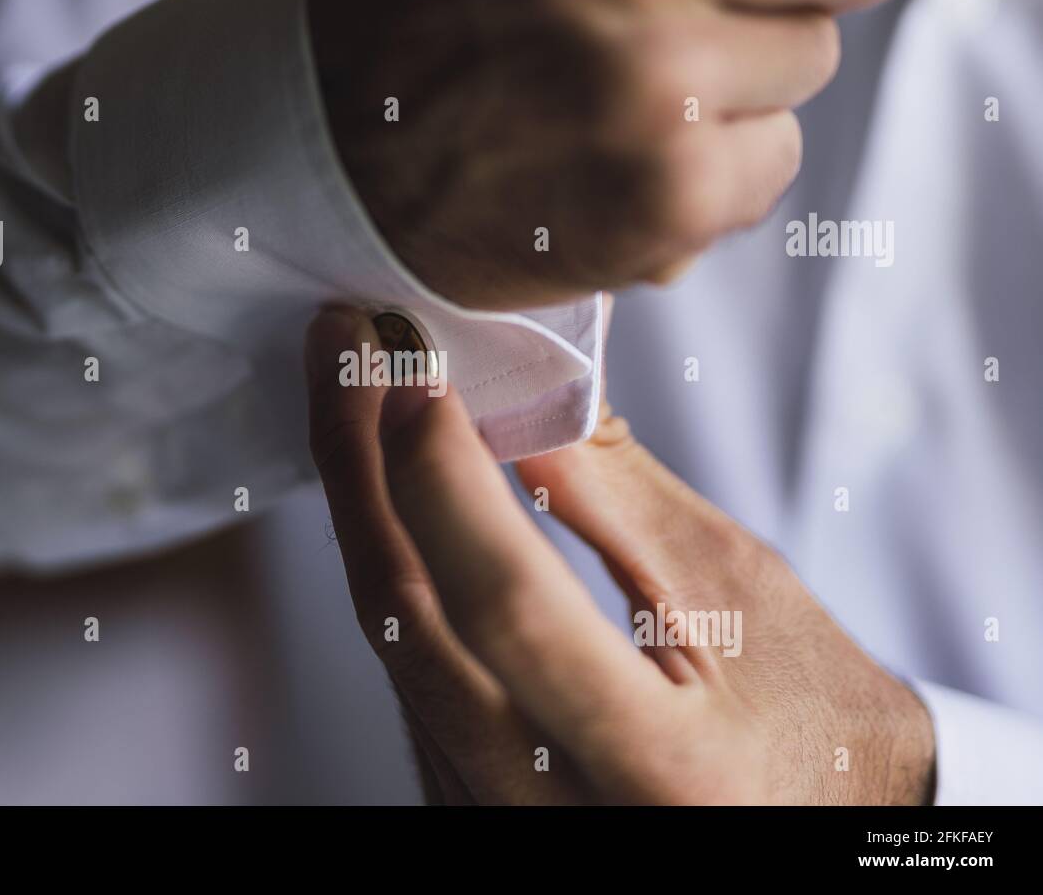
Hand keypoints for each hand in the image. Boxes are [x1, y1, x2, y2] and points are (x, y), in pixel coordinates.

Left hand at [305, 307, 935, 803]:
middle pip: (410, 625)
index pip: (510, 610)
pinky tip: (380, 487)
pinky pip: (402, 666)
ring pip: (391, 643)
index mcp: (658, 768)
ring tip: (355, 397)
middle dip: (360, 468)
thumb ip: (615, 496)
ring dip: (361, 505)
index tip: (414, 371)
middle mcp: (556, 812)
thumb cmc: (814, 712)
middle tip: (345, 354)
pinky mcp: (466, 800)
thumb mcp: (738, 591)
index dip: (445, 478)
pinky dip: (389, 561)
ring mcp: (494, 818)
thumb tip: (511, 394)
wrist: (826, 808)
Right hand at [308, 0, 915, 308]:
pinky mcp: (659, 208)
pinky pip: (767, 173)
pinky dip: (716, 174)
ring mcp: (657, 104)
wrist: (317, 161)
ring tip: (633, 98)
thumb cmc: (406, 12)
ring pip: (801, 81)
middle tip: (682, 20)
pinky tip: (629, 164)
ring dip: (738, 87)